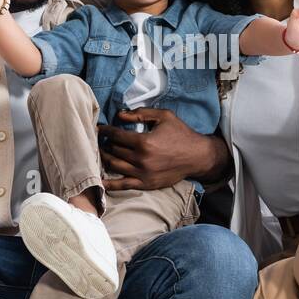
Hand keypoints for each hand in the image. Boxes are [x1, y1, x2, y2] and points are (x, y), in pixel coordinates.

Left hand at [98, 108, 222, 190]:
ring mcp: (143, 174)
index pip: (116, 136)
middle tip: (102, 140)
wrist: (197, 156)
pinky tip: (100, 181)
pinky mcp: (146, 184)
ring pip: (114, 166)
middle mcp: (141, 159)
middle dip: (105, 144)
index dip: (105, 131)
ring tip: (103, 153)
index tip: (100, 129)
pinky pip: (123, 185)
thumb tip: (119, 115)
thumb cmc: (181, 133)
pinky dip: (110, 184)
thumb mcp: (164, 116)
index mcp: (144, 141)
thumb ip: (141, 113)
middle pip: (113, 151)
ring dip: (105, 158)